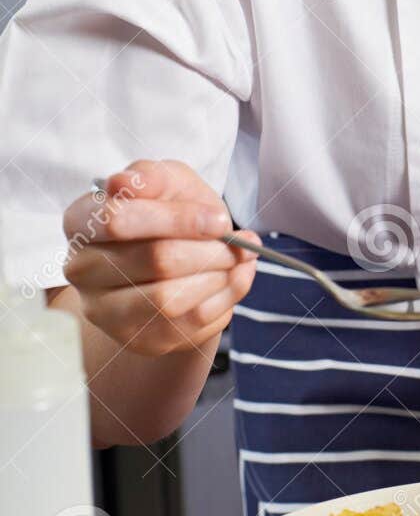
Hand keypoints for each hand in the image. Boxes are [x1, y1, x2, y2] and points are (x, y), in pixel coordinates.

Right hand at [61, 158, 261, 354]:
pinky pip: (187, 325)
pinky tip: (232, 280)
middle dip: (209, 250)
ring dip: (218, 277)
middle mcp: (82, 269)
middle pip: (154, 261)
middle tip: (242, 243)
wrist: (177, 259)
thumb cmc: (169, 213)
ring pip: (169, 299)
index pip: (118, 220)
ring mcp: (104, 310)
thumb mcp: (167, 182)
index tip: (220, 220)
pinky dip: (222, 301)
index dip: (178, 219)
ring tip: (237, 261)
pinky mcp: (136, 339)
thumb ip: (151, 177)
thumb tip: (123, 183)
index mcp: (81, 221)